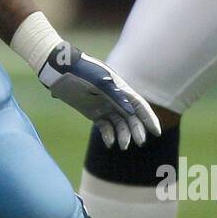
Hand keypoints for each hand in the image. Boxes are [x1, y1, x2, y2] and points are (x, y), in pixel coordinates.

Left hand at [38, 43, 159, 148]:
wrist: (60, 71)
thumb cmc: (82, 72)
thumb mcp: (99, 82)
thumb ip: (115, 96)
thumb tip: (132, 113)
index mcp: (120, 88)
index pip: (139, 105)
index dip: (149, 118)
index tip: (156, 132)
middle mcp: (115, 98)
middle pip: (131, 117)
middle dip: (137, 130)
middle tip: (140, 143)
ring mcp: (104, 106)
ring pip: (119, 124)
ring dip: (123, 135)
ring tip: (122, 146)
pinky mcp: (93, 113)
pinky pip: (105, 127)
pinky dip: (109, 135)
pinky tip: (110, 142)